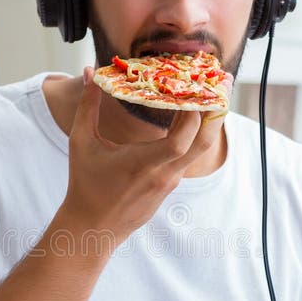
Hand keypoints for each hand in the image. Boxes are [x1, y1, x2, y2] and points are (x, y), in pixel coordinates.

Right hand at [60, 66, 225, 245]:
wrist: (93, 228)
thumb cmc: (84, 184)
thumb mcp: (81, 142)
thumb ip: (87, 106)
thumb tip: (88, 72)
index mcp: (144, 163)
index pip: (182, 138)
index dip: (192, 112)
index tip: (191, 86)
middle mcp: (164, 175)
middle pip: (203, 142)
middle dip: (215, 111)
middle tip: (220, 83)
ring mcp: (170, 183)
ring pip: (197, 149)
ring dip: (204, 122)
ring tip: (208, 95)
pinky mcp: (169, 188)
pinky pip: (186, 158)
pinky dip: (190, 137)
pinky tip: (186, 119)